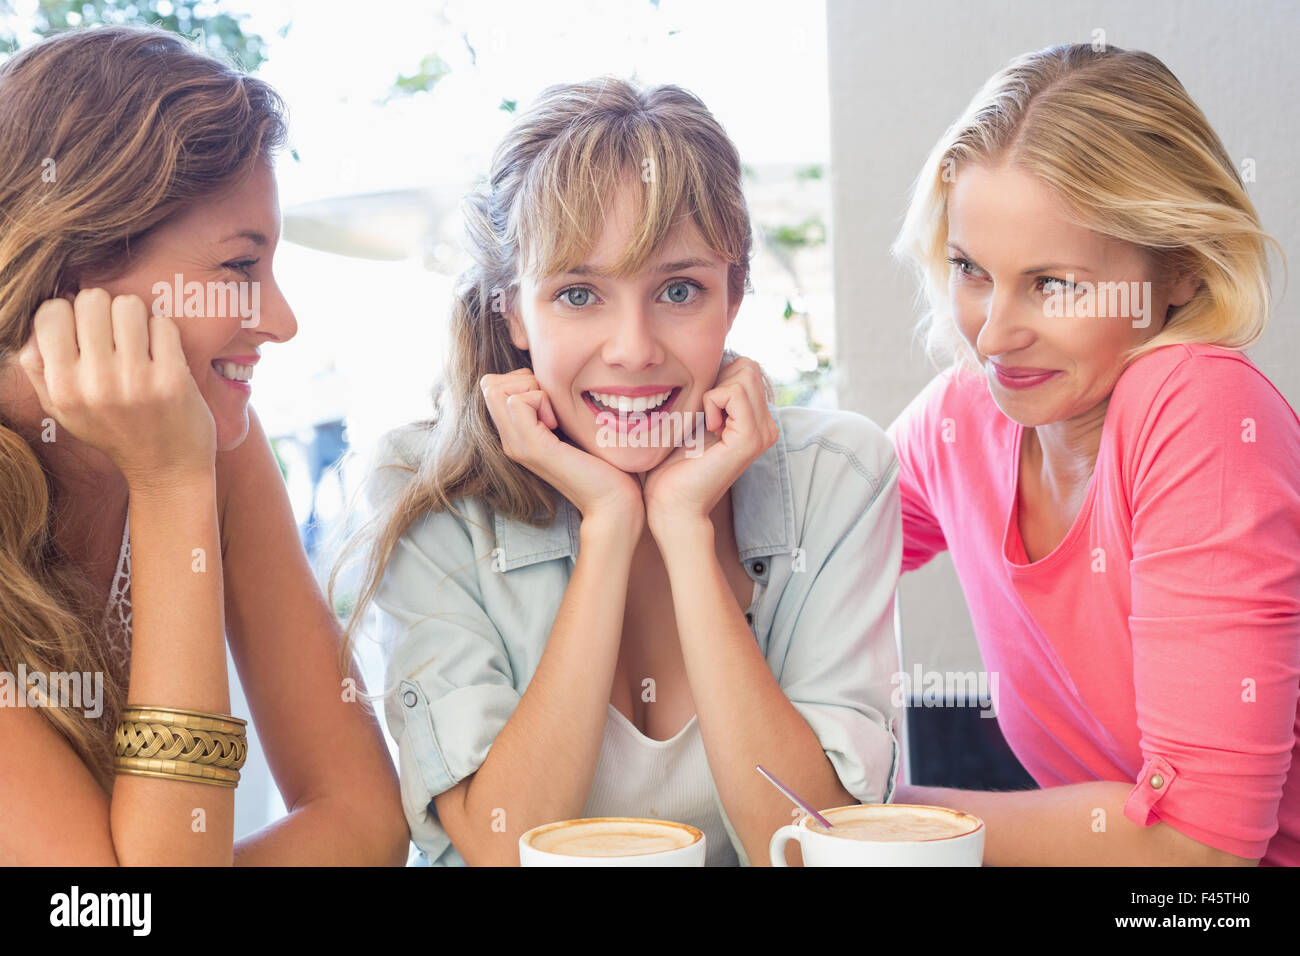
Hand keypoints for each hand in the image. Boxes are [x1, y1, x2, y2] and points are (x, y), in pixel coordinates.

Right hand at [17, 289, 215, 486]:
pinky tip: (162, 355)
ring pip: (129, 305)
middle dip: (105, 310)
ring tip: (139, 343)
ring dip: (136, 318)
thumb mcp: (64, 410)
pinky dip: (163, 334)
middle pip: (91, 300)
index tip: (85, 331)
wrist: (167, 469)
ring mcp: (136, 381)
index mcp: (63, 388)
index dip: (69, 313)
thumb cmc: (115, 431)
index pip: (51, 313)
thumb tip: (35, 328)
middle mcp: (96, 384)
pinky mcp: (173, 379)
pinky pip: (163, 324)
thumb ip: (40, 369)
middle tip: (116, 335)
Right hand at [480, 368, 643, 527]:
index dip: (521, 380)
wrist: (612, 502)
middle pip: (489, 385)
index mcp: (516, 435)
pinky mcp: (533, 447)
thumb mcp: (571, 426)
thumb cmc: (602, 462)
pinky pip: (518, 402)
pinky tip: (559, 425)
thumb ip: (553, 407)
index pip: (492, 385)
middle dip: (523, 380)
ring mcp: (517, 445)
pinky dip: (542, 401)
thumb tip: (547, 378)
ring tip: (556, 418)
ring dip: (534, 391)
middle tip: (552, 407)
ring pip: (497, 390)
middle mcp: (510, 441)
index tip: (551, 402)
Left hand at [641, 355, 777, 537]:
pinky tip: (707, 427)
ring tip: (705, 422)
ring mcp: (763, 432)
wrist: (671, 503)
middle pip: (749, 366)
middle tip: (703, 414)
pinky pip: (733, 392)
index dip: (718, 377)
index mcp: (757, 420)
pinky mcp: (751, 438)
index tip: (702, 410)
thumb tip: (714, 358)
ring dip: (713, 392)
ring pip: (744, 374)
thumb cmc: (672, 464)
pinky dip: (711, 402)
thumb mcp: (695, 417)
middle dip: (718, 380)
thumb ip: (712, 392)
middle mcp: (767, 426)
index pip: (747, 367)